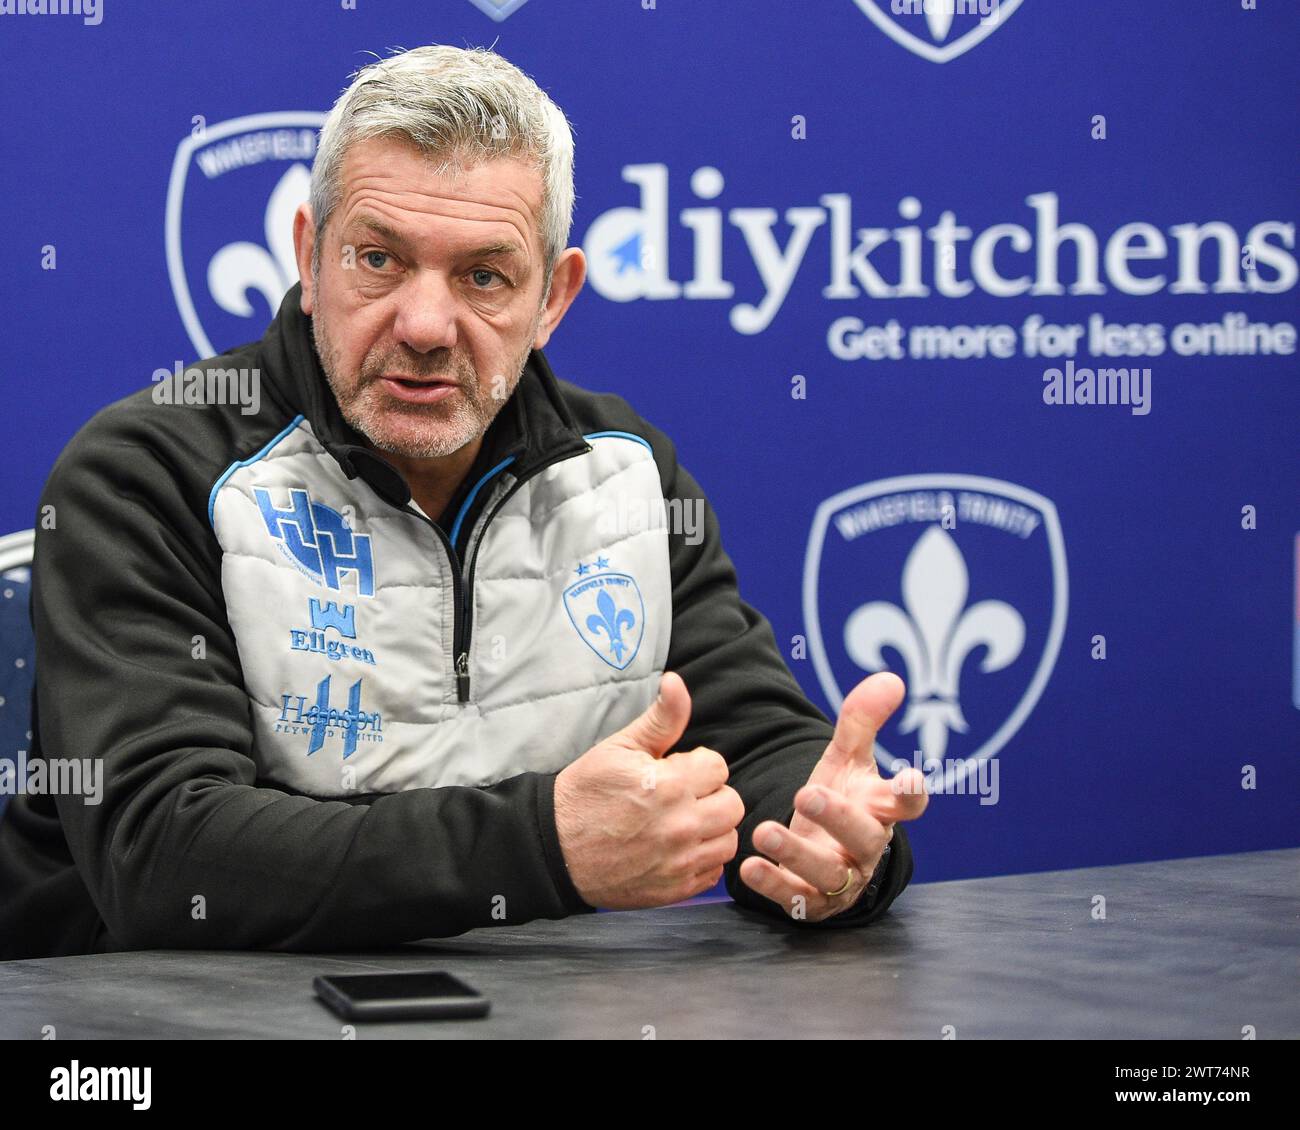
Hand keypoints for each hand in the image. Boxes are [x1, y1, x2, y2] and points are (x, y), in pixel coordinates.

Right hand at [554, 671, 744, 908]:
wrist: (554, 848)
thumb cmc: (585, 793)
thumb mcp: (619, 747)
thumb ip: (660, 718)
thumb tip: (677, 682)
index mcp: (670, 786)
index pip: (719, 768)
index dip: (697, 765)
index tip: (673, 770)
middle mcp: (681, 826)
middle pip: (733, 805)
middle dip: (711, 795)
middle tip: (681, 796)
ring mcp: (679, 863)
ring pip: (728, 841)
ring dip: (711, 828)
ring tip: (682, 821)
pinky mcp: (675, 889)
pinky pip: (713, 872)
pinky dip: (702, 859)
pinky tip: (677, 847)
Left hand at [739, 672, 926, 921]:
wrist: (820, 849)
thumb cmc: (841, 799)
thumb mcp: (847, 759)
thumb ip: (862, 720)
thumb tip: (890, 678)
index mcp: (881, 810)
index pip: (907, 805)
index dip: (910, 794)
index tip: (908, 778)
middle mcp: (866, 847)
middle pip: (863, 837)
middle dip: (838, 818)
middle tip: (808, 794)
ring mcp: (841, 877)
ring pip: (827, 872)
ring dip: (796, 853)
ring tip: (764, 832)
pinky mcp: (813, 900)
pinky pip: (797, 897)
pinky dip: (773, 884)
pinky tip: (749, 866)